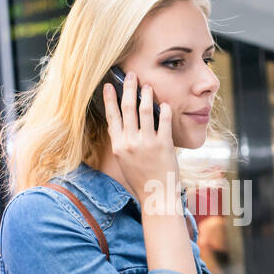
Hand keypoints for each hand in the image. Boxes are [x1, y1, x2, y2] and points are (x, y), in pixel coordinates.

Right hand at [103, 71, 176, 210]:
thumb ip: (122, 142)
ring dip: (146, 95)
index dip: (110, 99)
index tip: (109, 85)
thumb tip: (119, 123)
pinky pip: (164, 121)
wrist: (157, 197)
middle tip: (132, 76)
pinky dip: (164, 110)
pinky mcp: (164, 145)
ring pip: (145, 111)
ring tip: (148, 85)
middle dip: (129, 89)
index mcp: (119, 146)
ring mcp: (147, 144)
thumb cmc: (141, 180)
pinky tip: (164, 103)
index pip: (112, 117)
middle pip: (127, 109)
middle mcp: (130, 143)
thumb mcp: (124, 162)